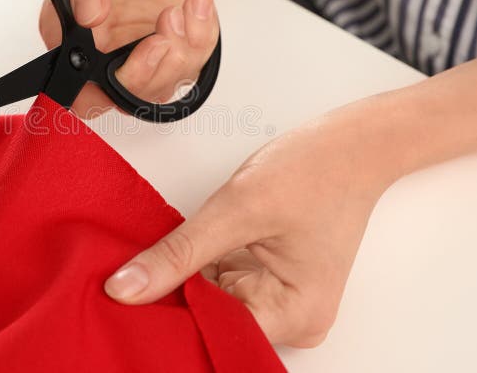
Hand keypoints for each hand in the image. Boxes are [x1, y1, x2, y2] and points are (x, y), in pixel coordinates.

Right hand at [38, 0, 219, 116]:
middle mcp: (98, 45)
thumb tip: (88, 13)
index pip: (74, 86)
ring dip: (183, 52)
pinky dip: (203, 39)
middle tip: (168, 27)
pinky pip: (188, 66)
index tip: (141, 48)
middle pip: (120, 96)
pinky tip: (197, 3)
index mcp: (67, 26)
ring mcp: (133, 47)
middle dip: (152, 71)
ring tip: (185, 5)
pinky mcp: (167, 44)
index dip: (105, 86)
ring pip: (158, 87)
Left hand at [104, 98, 396, 346]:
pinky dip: (202, 268)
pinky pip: (223, 286)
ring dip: (187, 279)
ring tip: (169, 252)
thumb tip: (126, 288)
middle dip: (176, 294)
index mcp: (295, 314)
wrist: (350, 146)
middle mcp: (294, 319)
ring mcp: (284, 303)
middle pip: (214, 320)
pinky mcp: (273, 284)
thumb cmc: (313, 171)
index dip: (169, 313)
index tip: (128, 294)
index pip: (214, 330)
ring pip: (214, 302)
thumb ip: (179, 253)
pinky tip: (189, 249)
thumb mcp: (236, 210)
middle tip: (136, 270)